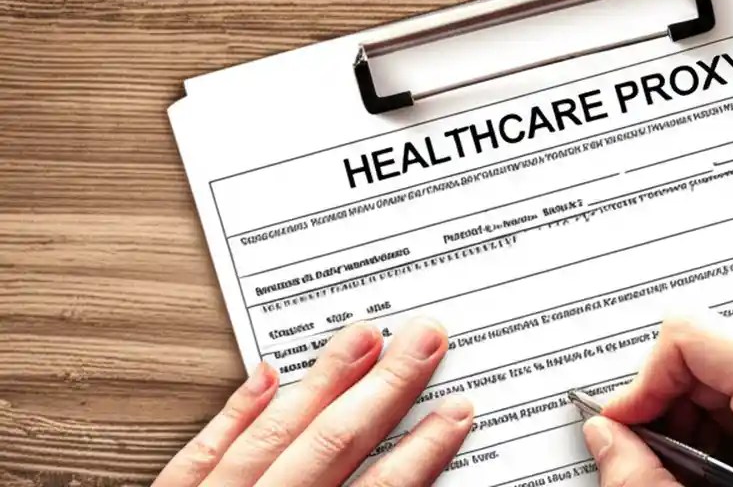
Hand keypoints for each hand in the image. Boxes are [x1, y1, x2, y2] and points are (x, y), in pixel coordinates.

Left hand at [156, 317, 472, 486]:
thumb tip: (418, 479)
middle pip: (332, 443)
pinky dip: (236, 413)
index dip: (424, 450)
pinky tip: (263, 376)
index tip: (455, 412)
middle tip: (424, 340)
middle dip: (386, 388)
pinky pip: (201, 455)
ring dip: (323, 382)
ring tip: (361, 336)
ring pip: (272, 433)